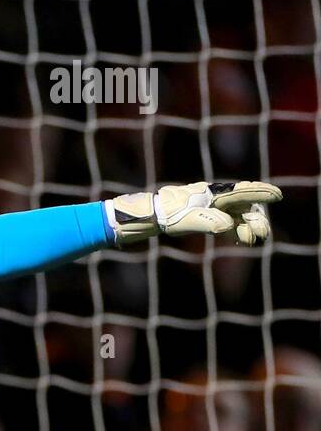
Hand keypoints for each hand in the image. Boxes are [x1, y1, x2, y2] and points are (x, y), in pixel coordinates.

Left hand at [107, 180, 281, 245]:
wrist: (152, 215)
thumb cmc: (169, 214)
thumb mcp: (188, 219)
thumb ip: (208, 221)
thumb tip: (227, 226)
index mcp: (214, 194)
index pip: (242, 192)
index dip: (261, 193)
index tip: (277, 196)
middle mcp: (216, 198)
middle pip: (243, 206)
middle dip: (256, 218)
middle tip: (263, 234)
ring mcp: (212, 207)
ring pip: (237, 214)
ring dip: (248, 226)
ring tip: (255, 238)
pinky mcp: (207, 216)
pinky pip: (228, 221)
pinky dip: (237, 229)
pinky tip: (242, 238)